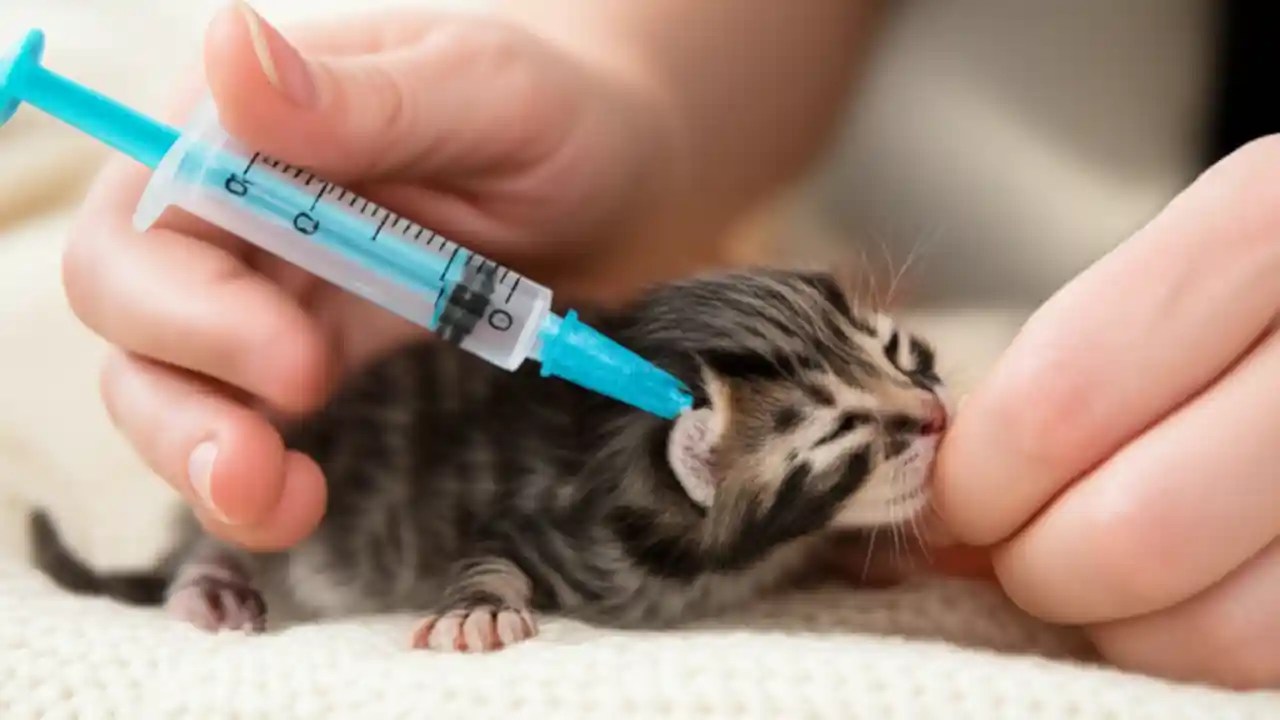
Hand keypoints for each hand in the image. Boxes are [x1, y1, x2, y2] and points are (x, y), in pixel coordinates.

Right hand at [62, 3, 694, 550]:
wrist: (626, 180)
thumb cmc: (561, 112)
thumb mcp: (485, 92)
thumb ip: (365, 97)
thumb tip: (228, 45)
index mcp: (246, 124)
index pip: (146, 217)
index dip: (188, 306)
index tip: (295, 358)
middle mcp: (237, 206)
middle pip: (131, 308)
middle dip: (180, 398)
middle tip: (262, 461)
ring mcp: (269, 284)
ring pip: (170, 380)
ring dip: (199, 455)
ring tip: (279, 505)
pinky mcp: (311, 350)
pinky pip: (248, 419)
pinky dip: (256, 475)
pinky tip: (303, 499)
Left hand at [933, 134, 1279, 688]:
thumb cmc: (1257, 284)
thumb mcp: (1174, 267)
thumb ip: (1068, 362)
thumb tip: (944, 503)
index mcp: (1266, 226)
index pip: (1061, 399)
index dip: (976, 477)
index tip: (951, 496)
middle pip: (1136, 532)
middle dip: (1035, 565)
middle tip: (1010, 545)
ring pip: (1217, 627)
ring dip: (1114, 623)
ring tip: (1093, 561)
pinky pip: (1263, 656)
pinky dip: (1186, 642)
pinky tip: (1171, 588)